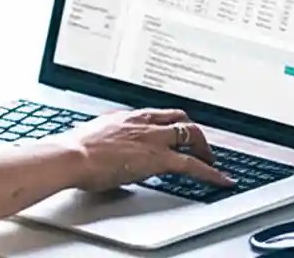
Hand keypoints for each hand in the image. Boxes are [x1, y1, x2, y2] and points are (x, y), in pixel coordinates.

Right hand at [48, 108, 233, 191]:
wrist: (72, 155)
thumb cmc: (75, 149)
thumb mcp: (94, 136)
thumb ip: (106, 139)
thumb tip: (104, 149)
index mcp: (128, 117)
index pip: (159, 115)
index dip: (172, 123)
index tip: (176, 129)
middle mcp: (144, 122)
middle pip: (180, 119)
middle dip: (193, 131)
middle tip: (199, 144)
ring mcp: (153, 139)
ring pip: (191, 135)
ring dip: (204, 148)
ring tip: (212, 160)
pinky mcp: (159, 158)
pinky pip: (193, 164)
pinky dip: (211, 173)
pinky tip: (220, 179)